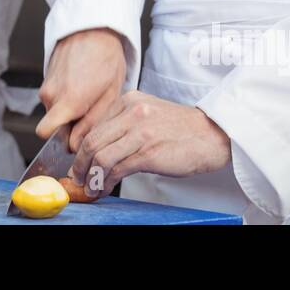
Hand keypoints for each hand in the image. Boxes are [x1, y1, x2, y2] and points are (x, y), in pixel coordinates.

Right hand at [37, 28, 127, 149]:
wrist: (94, 28)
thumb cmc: (106, 58)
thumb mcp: (110, 95)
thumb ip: (92, 123)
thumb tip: (77, 144)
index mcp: (68, 101)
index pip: (45, 134)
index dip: (63, 141)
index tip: (79, 138)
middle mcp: (51, 95)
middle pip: (53, 125)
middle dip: (69, 126)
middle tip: (91, 113)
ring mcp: (46, 85)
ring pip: (54, 111)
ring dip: (68, 110)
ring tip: (89, 95)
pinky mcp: (46, 78)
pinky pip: (54, 98)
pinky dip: (65, 97)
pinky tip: (82, 85)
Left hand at [69, 90, 230, 195]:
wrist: (212, 136)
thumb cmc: (181, 130)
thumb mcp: (148, 115)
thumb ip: (124, 125)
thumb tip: (98, 149)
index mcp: (129, 101)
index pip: (94, 126)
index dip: (82, 149)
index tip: (79, 163)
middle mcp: (132, 113)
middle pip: (92, 141)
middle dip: (80, 165)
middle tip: (78, 178)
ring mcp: (140, 132)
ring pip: (101, 156)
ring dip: (92, 177)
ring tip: (92, 188)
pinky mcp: (148, 152)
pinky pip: (117, 169)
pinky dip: (106, 182)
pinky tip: (106, 188)